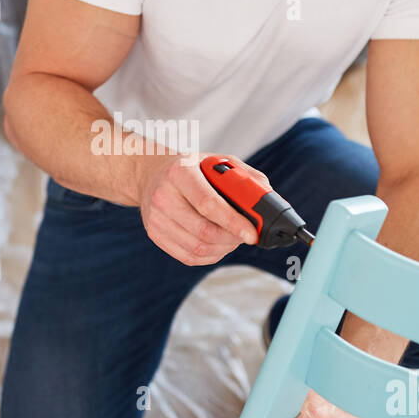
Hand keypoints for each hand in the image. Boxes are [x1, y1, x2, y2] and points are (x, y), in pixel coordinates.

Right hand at [135, 151, 270, 265]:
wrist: (151, 174)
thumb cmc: (191, 168)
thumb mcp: (216, 161)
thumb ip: (243, 176)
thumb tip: (267, 197)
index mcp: (180, 172)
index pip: (208, 203)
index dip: (233, 222)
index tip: (252, 234)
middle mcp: (163, 195)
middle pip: (203, 231)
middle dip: (232, 239)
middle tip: (246, 236)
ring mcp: (155, 217)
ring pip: (197, 247)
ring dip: (223, 249)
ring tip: (233, 239)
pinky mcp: (154, 234)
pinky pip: (188, 256)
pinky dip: (210, 256)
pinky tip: (218, 246)